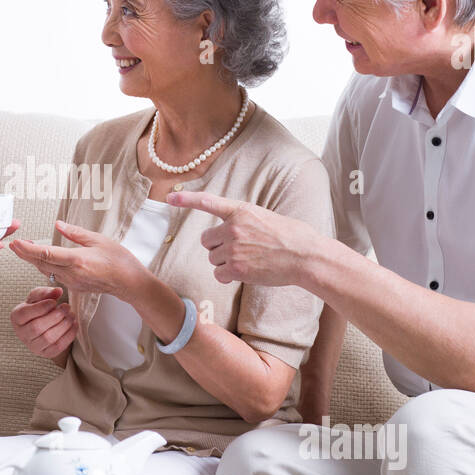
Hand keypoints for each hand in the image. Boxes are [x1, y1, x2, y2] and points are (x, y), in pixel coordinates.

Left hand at [9, 220, 146, 299]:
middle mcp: (72, 274)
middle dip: (25, 254)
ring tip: (23, 249)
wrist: (129, 283)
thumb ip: (75, 233)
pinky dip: (45, 266)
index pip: (46, 254)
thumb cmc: (119, 260)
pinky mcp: (74, 286)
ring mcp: (72, 282)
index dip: (28, 249)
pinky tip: (41, 259)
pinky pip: (55, 276)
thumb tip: (58, 225)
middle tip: (12, 244)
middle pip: (41, 264)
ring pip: (46, 271)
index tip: (16, 242)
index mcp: (77, 260)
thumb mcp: (98, 240)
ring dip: (34, 260)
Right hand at [11, 286, 76, 359]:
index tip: (54, 301)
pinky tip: (74, 324)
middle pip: (37, 327)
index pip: (25, 314)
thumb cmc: (38, 307)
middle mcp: (22, 334)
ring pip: (48, 338)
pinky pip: (58, 347)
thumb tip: (58, 291)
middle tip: (66, 307)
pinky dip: (69, 335)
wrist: (42, 324)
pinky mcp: (46, 353)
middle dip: (55, 316)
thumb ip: (46, 292)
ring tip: (71, 314)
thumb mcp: (38, 296)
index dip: (41, 307)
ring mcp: (33, 346)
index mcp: (16, 317)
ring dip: (63, 325)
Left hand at [166, 191, 316, 286]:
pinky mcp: (235, 269)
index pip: (208, 202)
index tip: (169, 198)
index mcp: (241, 211)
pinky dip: (228, 276)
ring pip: (213, 258)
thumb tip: (231, 233)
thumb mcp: (266, 218)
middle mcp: (233, 228)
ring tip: (249, 261)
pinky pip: (218, 274)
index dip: (187, 200)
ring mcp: (233, 248)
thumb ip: (244, 221)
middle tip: (238, 250)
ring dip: (225, 262)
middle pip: (206, 240)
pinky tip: (246, 272)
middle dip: (217, 246)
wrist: (306, 256)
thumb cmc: (292, 237)